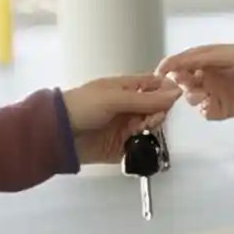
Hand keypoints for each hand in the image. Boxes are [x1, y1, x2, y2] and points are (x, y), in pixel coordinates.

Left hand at [62, 75, 181, 163]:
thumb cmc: (82, 107)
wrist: (56, 134)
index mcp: (128, 89)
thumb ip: (146, 99)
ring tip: (142, 130)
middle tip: (153, 118)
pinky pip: (142, 147)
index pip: (155, 86)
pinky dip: (146, 147)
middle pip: (157, 108)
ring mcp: (127, 127)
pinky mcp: (123, 147)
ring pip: (152, 128)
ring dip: (152, 129)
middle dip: (160, 113)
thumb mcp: (115, 98)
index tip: (176, 99)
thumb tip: (177, 93)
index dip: (167, 90)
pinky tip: (144, 146)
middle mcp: (130, 107)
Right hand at [156, 44, 233, 120]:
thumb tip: (174, 62)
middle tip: (185, 82)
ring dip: (192, 95)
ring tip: (202, 92)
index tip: (161, 72)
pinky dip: (206, 109)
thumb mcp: (227, 54)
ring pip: (191, 98)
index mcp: (205, 60)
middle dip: (180, 82)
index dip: (170, 66)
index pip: (181, 63)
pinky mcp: (219, 109)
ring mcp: (211, 94)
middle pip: (182, 82)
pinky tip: (213, 103)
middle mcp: (205, 77)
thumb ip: (201, 58)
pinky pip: (205, 112)